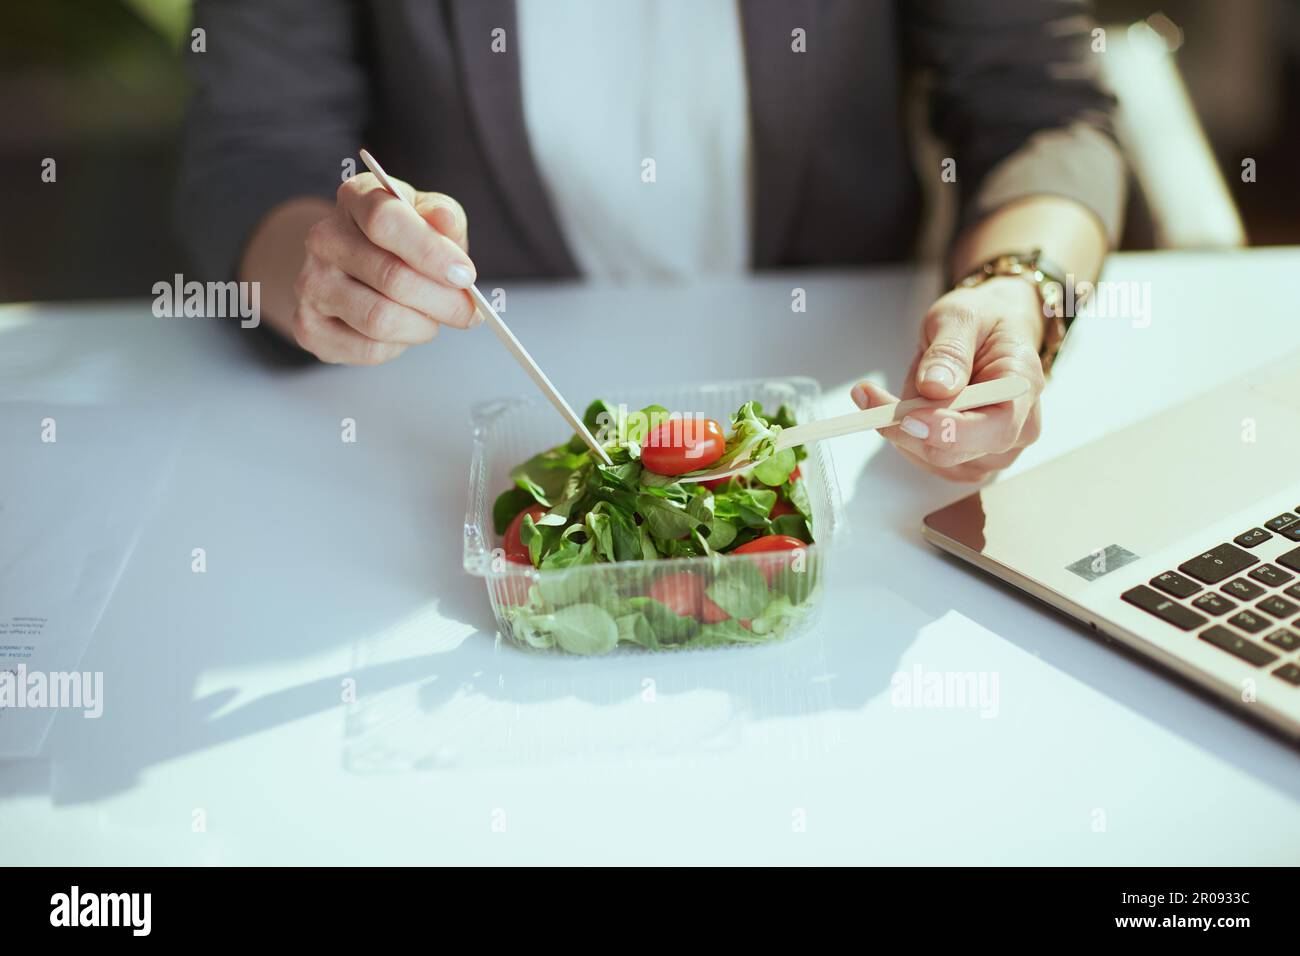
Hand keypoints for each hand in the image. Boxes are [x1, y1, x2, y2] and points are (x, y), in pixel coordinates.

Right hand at [291, 173, 478, 364]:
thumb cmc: (404, 242)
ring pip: (381, 319)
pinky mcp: (310, 327)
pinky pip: (369, 349)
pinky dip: (399, 346)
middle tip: (468, 312)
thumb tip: (444, 219)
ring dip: (423, 326)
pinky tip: (403, 330)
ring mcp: (311, 283)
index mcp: (356, 198)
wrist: (358, 270)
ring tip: (433, 318)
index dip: (431, 252)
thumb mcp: (431, 218)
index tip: (465, 275)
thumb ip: (444, 217)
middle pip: (391, 277)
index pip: (385, 220)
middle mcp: (324, 238)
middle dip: (443, 301)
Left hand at [852, 277, 1047, 481]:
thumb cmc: (981, 320)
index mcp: (1024, 386)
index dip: (950, 430)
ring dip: (901, 431)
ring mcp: (995, 448)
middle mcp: (1018, 427)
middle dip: (908, 427)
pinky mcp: (969, 457)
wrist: (987, 330)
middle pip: (958, 451)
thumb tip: (934, 386)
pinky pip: (928, 459)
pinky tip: (894, 410)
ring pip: (937, 459)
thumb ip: (949, 351)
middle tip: (868, 397)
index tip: (907, 416)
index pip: (996, 428)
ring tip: (881, 395)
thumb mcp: (960, 316)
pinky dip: (904, 437)